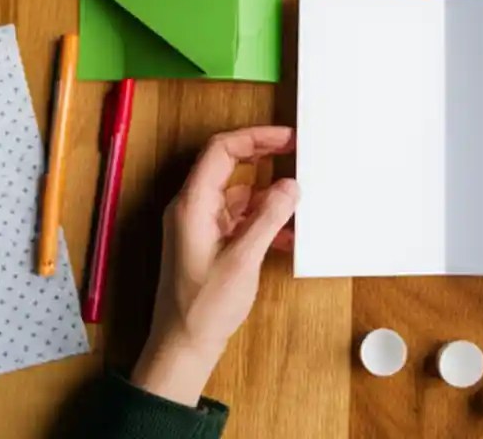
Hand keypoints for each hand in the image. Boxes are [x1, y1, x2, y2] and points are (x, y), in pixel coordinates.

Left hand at [131, 127, 298, 405]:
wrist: (183, 345)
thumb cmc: (205, 305)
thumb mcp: (243, 259)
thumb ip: (268, 218)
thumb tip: (291, 185)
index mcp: (192, 204)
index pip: (221, 150)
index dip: (255, 137)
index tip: (287, 138)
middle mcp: (192, 208)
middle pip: (228, 165)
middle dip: (264, 156)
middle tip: (297, 153)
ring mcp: (200, 225)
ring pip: (238, 193)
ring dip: (268, 194)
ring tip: (299, 199)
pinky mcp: (210, 242)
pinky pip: (239, 218)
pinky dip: (263, 219)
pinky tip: (287, 234)